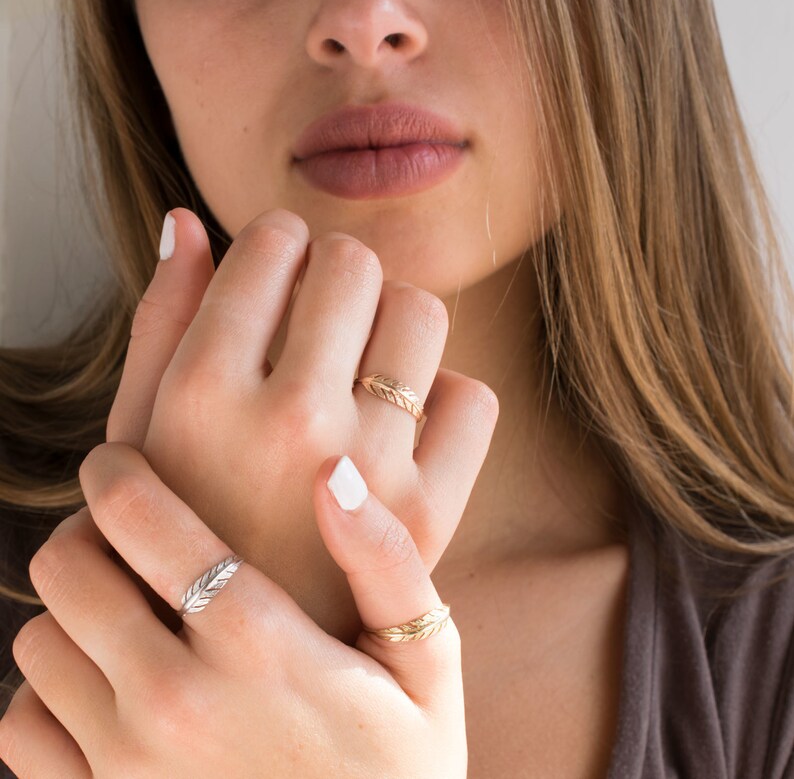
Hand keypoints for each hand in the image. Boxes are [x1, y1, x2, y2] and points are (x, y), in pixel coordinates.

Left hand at [0, 442, 466, 777]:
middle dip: (86, 533)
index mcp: (259, 645)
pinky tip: (106, 687)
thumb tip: (336, 474)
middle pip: (69, 571)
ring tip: (124, 612)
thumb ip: (386, 562)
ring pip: (39, 641)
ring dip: (72, 611)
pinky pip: (23, 726)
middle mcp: (176, 701)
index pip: (145, 523)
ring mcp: (126, 769)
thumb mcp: (426, 664)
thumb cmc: (403, 771)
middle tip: (121, 536)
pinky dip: (48, 692)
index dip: (115, 473)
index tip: (116, 460)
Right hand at [106, 208, 497, 640]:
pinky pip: (472, 398)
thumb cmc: (176, 533)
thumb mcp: (138, 432)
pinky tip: (402, 418)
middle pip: (357, 265)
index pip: (275, 241)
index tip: (279, 271)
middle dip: (339, 271)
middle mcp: (291, 422)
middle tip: (322, 310)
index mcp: (203, 393)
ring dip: (394, 319)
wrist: (232, 662)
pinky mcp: (429, 514)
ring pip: (422, 313)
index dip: (281, 243)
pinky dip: (444, 393)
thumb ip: (161, 321)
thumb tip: (188, 220)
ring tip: (362, 359)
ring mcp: (369, 470)